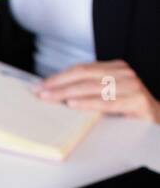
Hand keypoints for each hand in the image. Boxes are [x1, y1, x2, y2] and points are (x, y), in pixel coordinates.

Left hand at [36, 61, 159, 122]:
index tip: (40, 85)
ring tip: (49, 98)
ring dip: (67, 93)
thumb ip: (86, 90)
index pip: (82, 69)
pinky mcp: (137, 101)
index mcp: (115, 68)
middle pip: (84, 76)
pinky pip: (107, 102)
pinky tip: (72, 105)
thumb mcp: (106, 94)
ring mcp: (132, 86)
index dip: (59, 77)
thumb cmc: (127, 108)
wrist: (156, 119)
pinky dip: (88, 103)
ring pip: (93, 87)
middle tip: (40, 92)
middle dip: (59, 84)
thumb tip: (55, 93)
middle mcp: (124, 73)